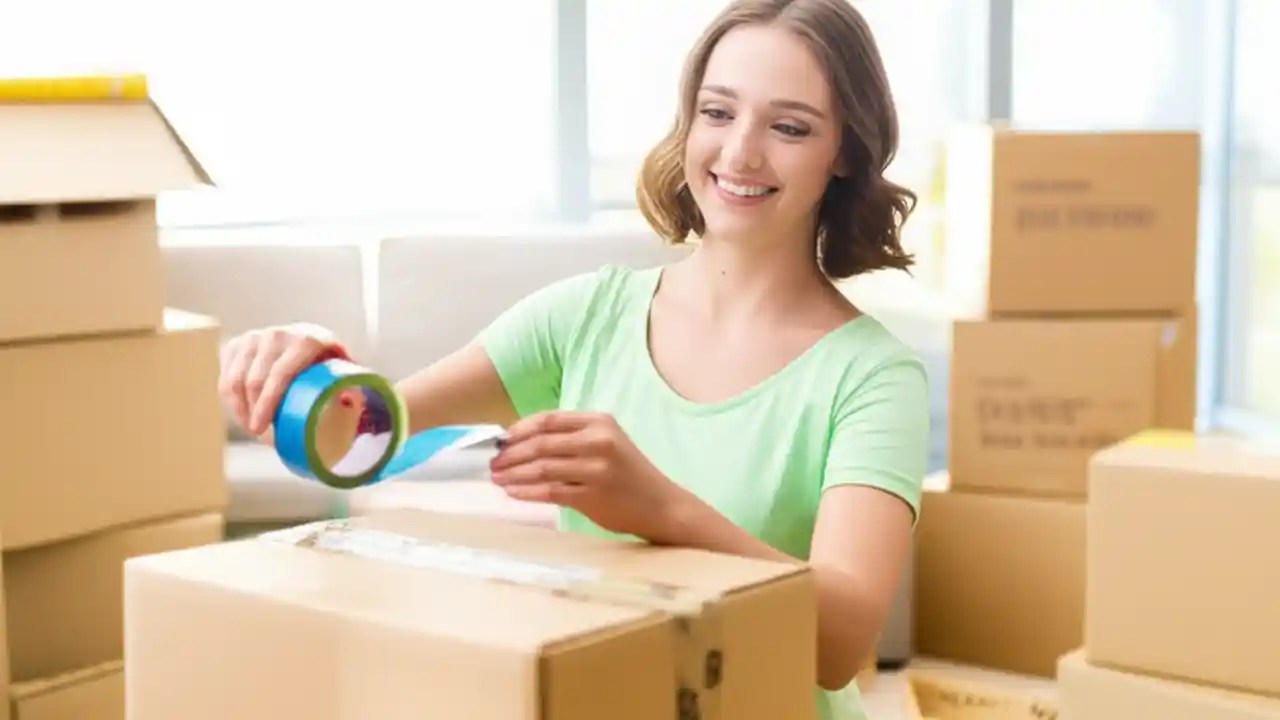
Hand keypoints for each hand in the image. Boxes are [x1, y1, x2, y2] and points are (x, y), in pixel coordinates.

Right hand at [218, 322, 347, 436]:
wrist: (312, 340)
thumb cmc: (330, 367)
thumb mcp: (345, 374)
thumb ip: (353, 391)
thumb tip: (351, 410)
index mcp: (306, 340)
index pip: (280, 374)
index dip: (267, 405)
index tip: (262, 431)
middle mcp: (277, 334)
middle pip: (253, 380)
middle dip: (252, 414)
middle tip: (260, 435)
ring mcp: (254, 337)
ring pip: (234, 381)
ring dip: (239, 410)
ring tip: (252, 428)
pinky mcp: (237, 344)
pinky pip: (225, 377)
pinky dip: (231, 400)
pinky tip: (243, 413)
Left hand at [488, 411, 687, 540]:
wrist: (660, 505)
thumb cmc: (628, 474)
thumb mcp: (608, 442)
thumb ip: (573, 438)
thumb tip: (523, 442)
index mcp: (600, 422)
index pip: (549, 419)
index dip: (520, 429)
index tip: (501, 439)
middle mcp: (598, 441)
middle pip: (541, 443)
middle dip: (511, 453)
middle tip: (492, 462)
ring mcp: (595, 468)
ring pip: (541, 467)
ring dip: (513, 473)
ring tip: (497, 478)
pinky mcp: (592, 495)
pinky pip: (549, 491)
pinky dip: (526, 492)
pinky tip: (512, 492)